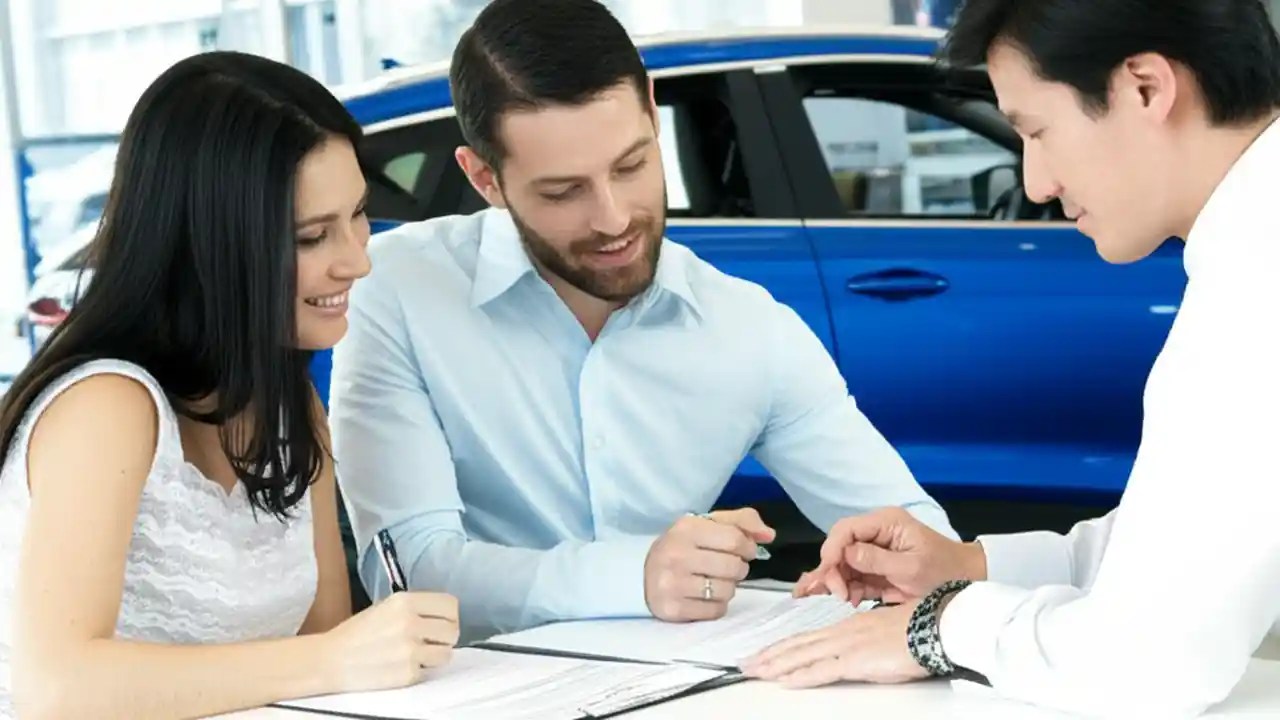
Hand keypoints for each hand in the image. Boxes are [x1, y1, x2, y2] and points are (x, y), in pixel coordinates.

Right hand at [322, 591, 459, 692]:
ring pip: (446, 654)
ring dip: (435, 656)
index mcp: (404, 601)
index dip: (449, 616)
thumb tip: (446, 616)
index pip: (450, 605)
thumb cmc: (358, 633)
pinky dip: (418, 670)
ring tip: (416, 654)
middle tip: (430, 641)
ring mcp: (410, 650)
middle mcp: (410, 623)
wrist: (331, 660)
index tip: (442, 622)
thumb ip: (416, 608)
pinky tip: (401, 665)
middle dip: (444, 637)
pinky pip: (428, 672)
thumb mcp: (386, 607)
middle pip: (453, 631)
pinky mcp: (407, 674)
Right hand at [644, 508, 775, 621]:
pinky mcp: (673, 609)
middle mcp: (677, 555)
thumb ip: (741, 522)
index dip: (748, 547)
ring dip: (728, 588)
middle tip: (727, 567)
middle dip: (738, 569)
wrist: (642, 573)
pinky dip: (717, 605)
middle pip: (734, 567)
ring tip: (714, 581)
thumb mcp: (707, 525)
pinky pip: (716, 610)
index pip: (735, 539)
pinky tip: (705, 596)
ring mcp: (672, 583)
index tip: (744, 551)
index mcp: (687, 528)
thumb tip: (769, 535)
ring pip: (727, 591)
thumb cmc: (683, 547)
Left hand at [741, 601, 926, 686]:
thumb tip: (856, 652)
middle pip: (797, 645)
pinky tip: (784, 680)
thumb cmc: (920, 628)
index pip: (808, 638)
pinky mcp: (856, 659)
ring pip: (802, 655)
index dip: (784, 646)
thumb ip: (865, 643)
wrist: (936, 625)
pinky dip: (800, 675)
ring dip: (775, 664)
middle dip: (769, 655)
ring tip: (754, 670)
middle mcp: (842, 632)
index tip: (765, 653)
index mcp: (849, 626)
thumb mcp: (884, 633)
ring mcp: (847, 645)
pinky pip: (821, 669)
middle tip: (746, 663)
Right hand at [795, 508, 984, 604]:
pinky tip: (850, 599)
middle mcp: (876, 533)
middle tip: (837, 594)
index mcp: (886, 523)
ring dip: (838, 581)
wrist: (966, 581)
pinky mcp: (877, 568)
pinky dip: (848, 588)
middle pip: (840, 546)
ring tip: (838, 599)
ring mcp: (875, 551)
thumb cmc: (944, 571)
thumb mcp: (911, 567)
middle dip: (833, 570)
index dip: (832, 551)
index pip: (846, 530)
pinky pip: (854, 576)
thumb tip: (846, 555)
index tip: (829, 575)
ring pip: (843, 563)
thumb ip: (877, 560)